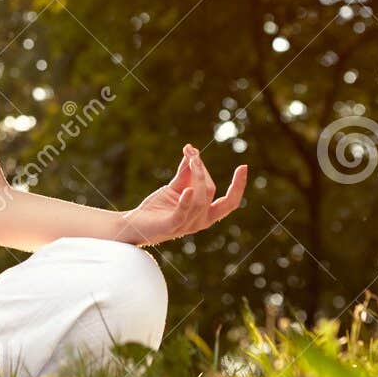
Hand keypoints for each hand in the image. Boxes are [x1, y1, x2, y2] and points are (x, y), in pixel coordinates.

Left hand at [120, 145, 246, 247]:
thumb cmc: (157, 208)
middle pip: (210, 191)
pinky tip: (187, 190)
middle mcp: (200, 221)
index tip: (244, 166)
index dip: (238, 186)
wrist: (134, 224)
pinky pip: (183, 213)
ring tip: (190, 158)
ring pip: (200, 198)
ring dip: (195, 175)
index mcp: (206, 214)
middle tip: (191, 152)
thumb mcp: (175, 187)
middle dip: (202, 170)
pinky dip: (186, 201)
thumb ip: (186, 172)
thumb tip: (192, 150)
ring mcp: (186, 225)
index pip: (230, 202)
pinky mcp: (171, 226)